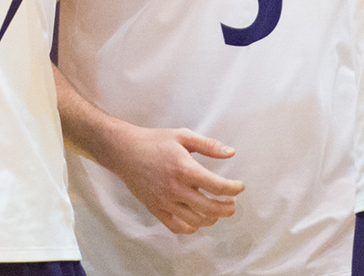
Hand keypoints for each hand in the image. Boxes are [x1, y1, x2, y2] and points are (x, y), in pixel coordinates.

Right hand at [103, 124, 243, 234]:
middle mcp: (176, 189)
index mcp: (185, 169)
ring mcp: (164, 202)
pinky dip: (191, 227)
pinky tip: (197, 220)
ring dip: (211, 219)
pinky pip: (176, 227)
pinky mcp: (155, 209)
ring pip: (195, 221)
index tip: (239, 187)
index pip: (217, 186)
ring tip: (216, 211)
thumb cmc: (155, 141)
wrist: (124, 151)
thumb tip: (231, 152)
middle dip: (226, 209)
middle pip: (210, 208)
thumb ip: (209, 145)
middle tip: (231, 205)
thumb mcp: (183, 135)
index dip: (233, 189)